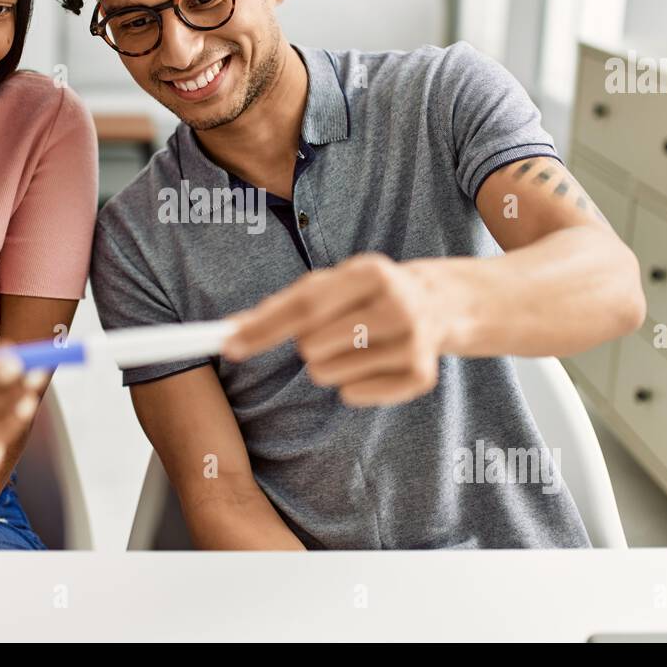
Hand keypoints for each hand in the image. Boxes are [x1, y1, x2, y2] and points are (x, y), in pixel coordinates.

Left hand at [222, 252, 468, 406]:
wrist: (438, 304)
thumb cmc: (367, 293)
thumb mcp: (330, 284)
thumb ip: (280, 305)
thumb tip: (231, 328)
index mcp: (371, 272)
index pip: (305, 306)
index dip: (263, 328)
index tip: (227, 345)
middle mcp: (396, 305)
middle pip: (312, 346)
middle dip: (306, 345)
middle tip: (330, 332)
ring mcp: (413, 342)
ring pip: (329, 374)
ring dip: (327, 366)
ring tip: (353, 347)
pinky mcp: (421, 376)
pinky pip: (354, 395)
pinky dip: (352, 385)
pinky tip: (373, 364)